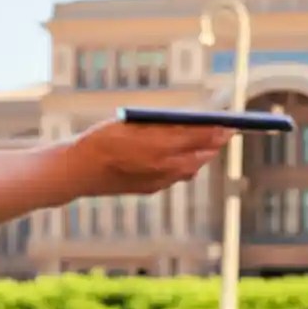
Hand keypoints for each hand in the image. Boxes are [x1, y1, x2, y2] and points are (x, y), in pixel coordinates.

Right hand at [66, 120, 232, 196]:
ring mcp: (158, 181)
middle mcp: (163, 166)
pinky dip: (185, 166)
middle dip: (214, 143)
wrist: (78, 171)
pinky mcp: (151, 189)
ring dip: (202, 156)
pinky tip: (186, 158)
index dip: (217, 129)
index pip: (198, 135)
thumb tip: (191, 119)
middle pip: (200, 155)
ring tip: (210, 144)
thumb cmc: (102, 138)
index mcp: (160, 145)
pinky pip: (176, 177)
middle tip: (226, 132)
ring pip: (191, 168)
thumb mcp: (134, 124)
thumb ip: (164, 124)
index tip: (229, 123)